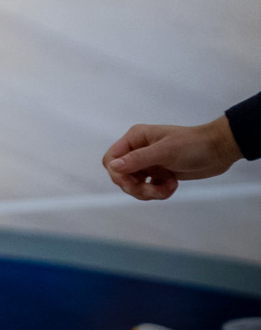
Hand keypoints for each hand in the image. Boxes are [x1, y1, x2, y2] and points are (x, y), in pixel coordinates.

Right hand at [104, 118, 241, 199]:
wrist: (219, 150)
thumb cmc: (192, 145)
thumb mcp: (164, 151)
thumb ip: (137, 159)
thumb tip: (113, 167)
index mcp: (135, 139)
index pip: (112, 159)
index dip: (117, 174)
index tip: (132, 183)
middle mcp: (138, 150)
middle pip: (121, 175)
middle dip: (136, 187)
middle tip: (153, 191)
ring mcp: (149, 163)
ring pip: (135, 184)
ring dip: (149, 191)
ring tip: (167, 188)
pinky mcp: (160, 173)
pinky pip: (149, 188)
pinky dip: (158, 192)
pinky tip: (172, 186)